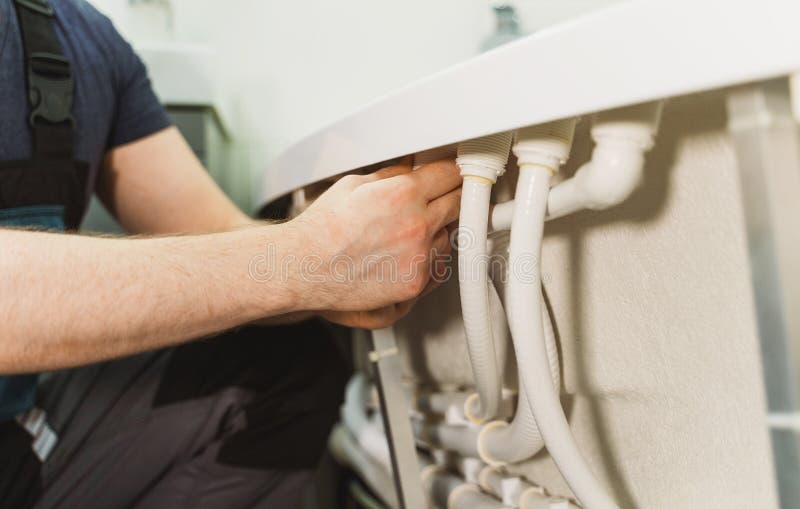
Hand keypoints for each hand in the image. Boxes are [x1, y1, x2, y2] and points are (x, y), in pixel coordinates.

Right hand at [289, 158, 460, 313]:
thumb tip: (412, 166)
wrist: (304, 268)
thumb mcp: (355, 184)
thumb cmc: (322, 229)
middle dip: (449, 198)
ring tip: (405, 233)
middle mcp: (417, 224)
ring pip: (449, 236)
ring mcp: (419, 257)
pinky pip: (437, 266)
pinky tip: (402, 255)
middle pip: (458, 203)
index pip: (450, 174)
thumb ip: (392, 174)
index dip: (451, 171)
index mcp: (403, 193)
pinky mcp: (415, 283)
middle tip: (437, 198)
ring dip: (437, 231)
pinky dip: (426, 259)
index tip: (452, 173)